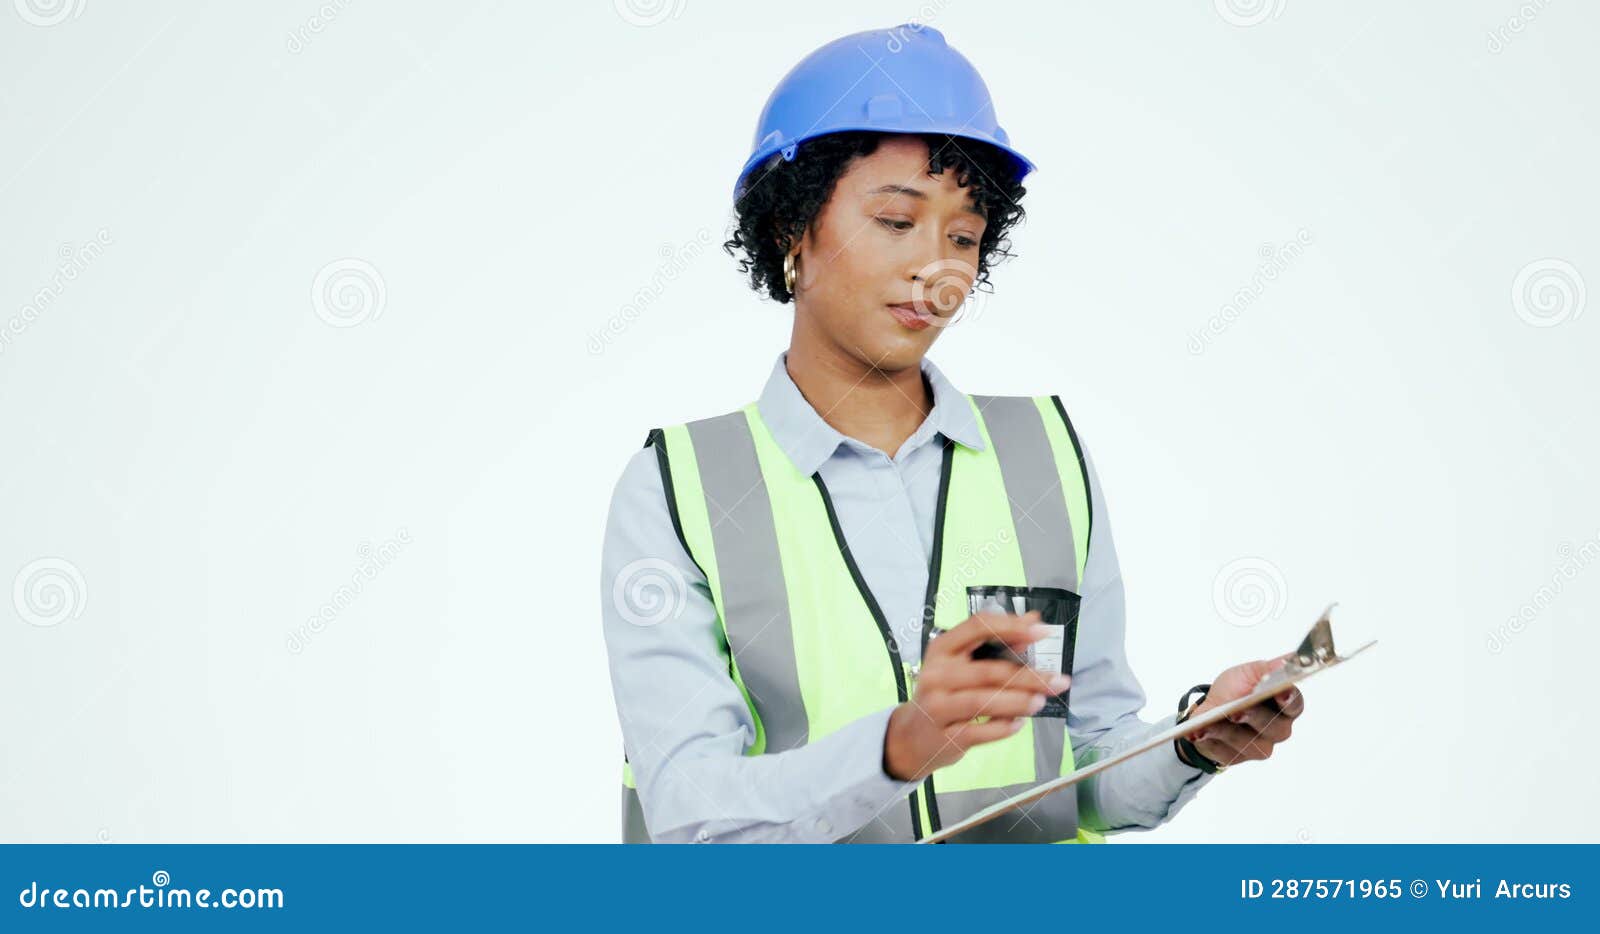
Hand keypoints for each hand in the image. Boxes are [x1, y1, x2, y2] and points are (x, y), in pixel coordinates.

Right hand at [882, 610, 1069, 782]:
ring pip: (985, 701)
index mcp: (941, 648)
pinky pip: (979, 731)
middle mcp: (936, 674)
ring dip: (1019, 701)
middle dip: (1029, 676)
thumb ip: (995, 645)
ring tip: (1041, 702)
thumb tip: (1033, 621)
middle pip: (989, 671)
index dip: (1012, 627)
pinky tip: (1019, 724)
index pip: (978, 627)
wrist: (910, 737)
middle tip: (1059, 680)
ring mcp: (938, 706)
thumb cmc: (943, 694)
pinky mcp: (944, 736)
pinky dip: (1003, 728)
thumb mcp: (959, 664)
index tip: (1042, 631)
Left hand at [1184, 654, 1305, 767]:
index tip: (1280, 691)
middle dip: (1254, 716)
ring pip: (1247, 743)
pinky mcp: (1237, 757)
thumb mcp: (1247, 673)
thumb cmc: (1234, 691)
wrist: (1209, 711)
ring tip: (1209, 723)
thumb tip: (1286, 662)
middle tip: (1238, 710)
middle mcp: (1277, 730)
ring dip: (1225, 730)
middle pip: (1273, 727)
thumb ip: (1266, 669)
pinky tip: (1198, 733)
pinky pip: (1224, 752)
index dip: (1289, 699)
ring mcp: (1258, 747)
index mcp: (1284, 706)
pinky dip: (1210, 740)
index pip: (1295, 705)